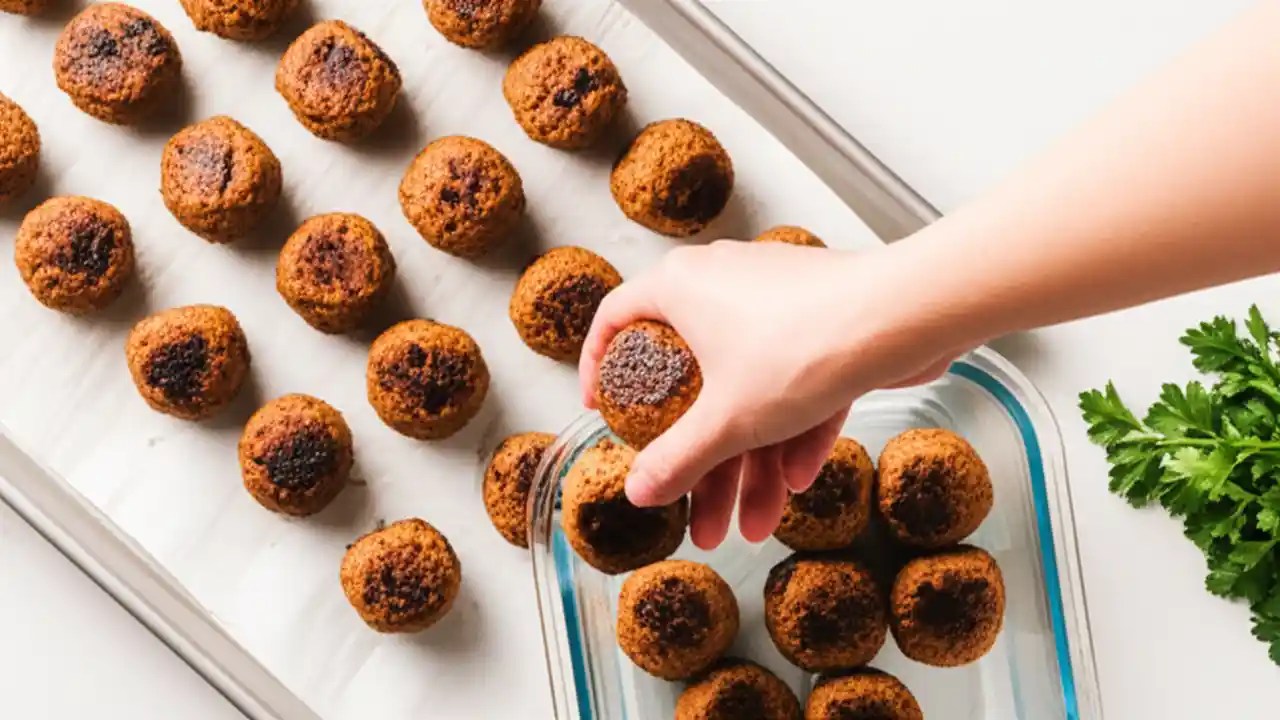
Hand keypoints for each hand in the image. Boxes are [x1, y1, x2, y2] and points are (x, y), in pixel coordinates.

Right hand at [579, 240, 969, 548]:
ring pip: (749, 388)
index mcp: (680, 288)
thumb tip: (637, 492)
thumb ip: (678, 459)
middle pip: (693, 379)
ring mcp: (773, 299)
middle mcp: (721, 283)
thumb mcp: (727, 420)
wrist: (903, 316)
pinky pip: (794, 379)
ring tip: (756, 525)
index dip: (601, 367)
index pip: (616, 318)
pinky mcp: (820, 318)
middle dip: (702, 457)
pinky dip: (794, 429)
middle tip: (697, 510)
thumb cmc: (803, 347)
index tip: (607, 411)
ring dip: (752, 460)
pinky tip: (801, 482)